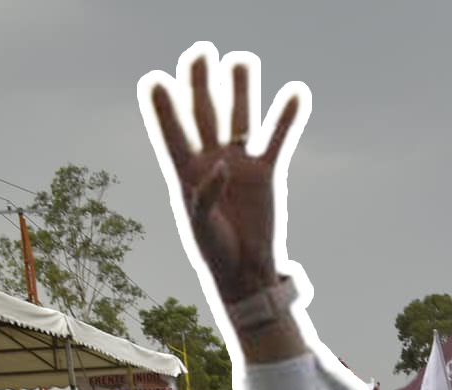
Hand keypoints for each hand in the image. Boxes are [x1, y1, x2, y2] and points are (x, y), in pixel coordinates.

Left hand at [145, 49, 303, 312]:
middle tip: (201, 51)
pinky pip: (278, 139)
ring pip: (240, 117)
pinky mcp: (267, 173)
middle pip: (203, 112)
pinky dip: (288, 117)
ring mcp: (240, 163)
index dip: (161, 107)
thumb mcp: (201, 229)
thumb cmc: (216, 256)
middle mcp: (210, 160)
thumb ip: (205, 196)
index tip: (155, 79)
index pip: (170, 132)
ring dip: (241, 88)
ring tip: (243, 59)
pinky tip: (297, 91)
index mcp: (184, 173)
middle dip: (200, 82)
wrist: (247, 276)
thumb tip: (223, 165)